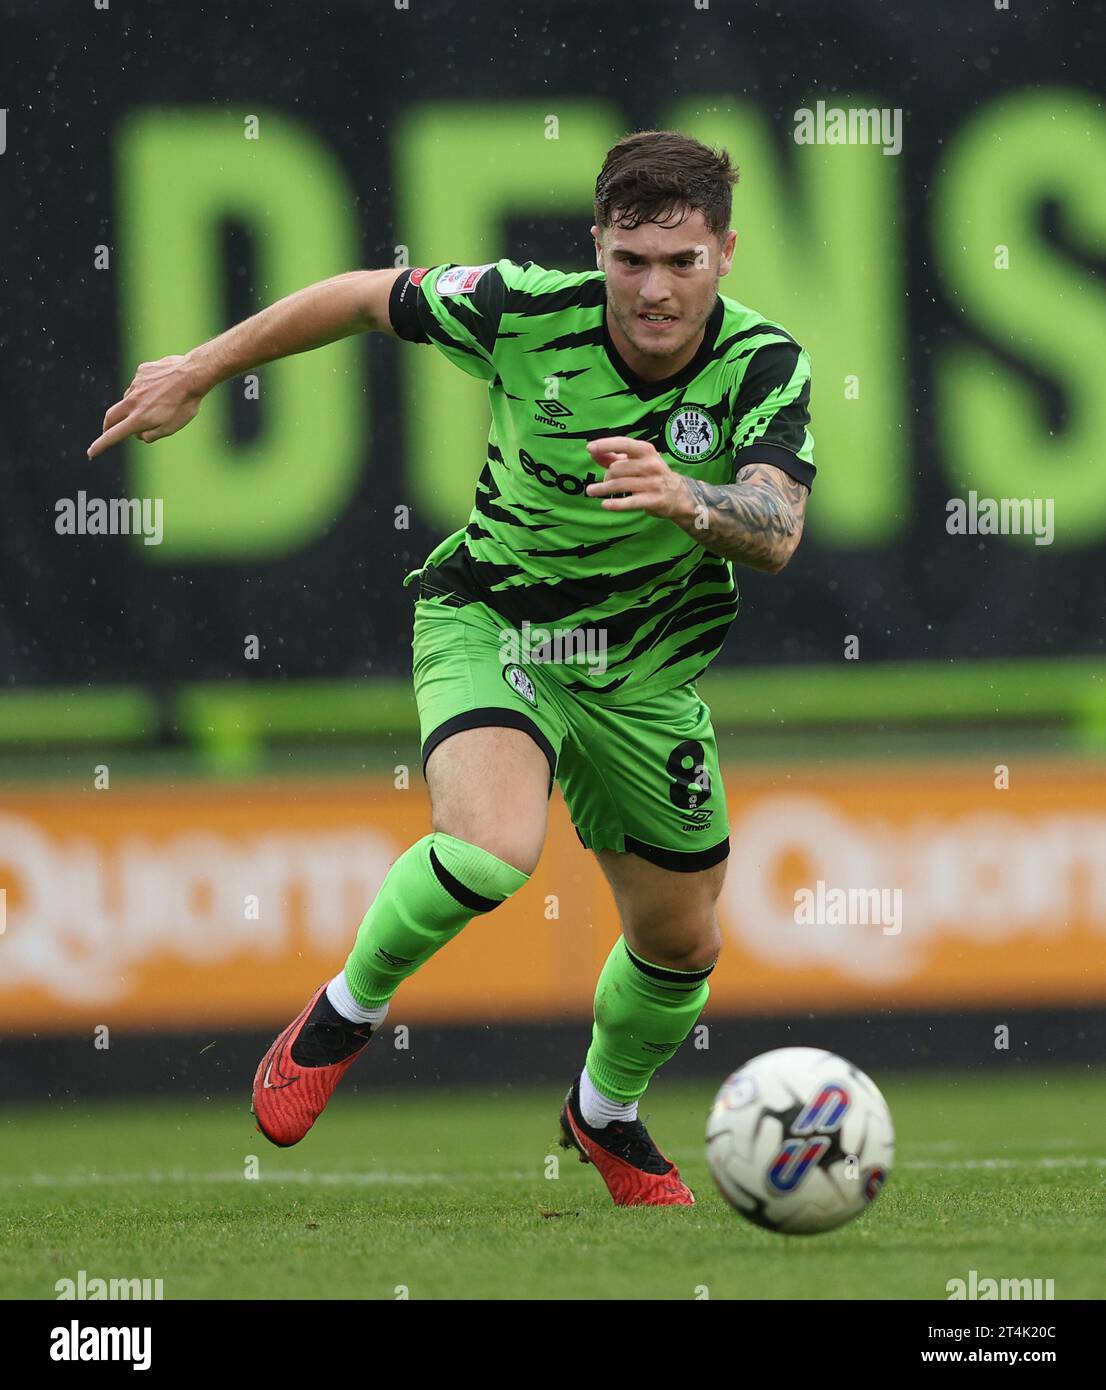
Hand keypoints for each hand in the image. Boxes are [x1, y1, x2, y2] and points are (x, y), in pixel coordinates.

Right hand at [87, 354, 203, 458]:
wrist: (192, 375)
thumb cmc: (185, 404)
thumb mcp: (171, 427)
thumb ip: (152, 435)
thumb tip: (139, 435)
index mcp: (138, 418)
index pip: (114, 435)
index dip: (101, 445)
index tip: (92, 452)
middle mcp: (132, 401)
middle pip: (111, 416)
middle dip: (108, 426)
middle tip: (109, 431)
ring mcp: (135, 384)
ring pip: (129, 399)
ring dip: (134, 406)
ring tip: (157, 404)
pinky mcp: (141, 372)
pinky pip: (140, 384)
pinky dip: (147, 389)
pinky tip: (163, 388)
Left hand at [584, 436, 692, 521]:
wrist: (678, 494)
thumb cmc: (651, 474)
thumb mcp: (637, 461)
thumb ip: (613, 456)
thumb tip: (592, 450)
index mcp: (646, 451)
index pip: (624, 444)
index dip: (606, 445)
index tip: (590, 447)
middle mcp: (651, 464)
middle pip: (617, 468)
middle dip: (606, 475)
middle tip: (604, 481)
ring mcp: (653, 483)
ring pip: (620, 484)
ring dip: (602, 489)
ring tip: (592, 491)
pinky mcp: (653, 500)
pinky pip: (630, 502)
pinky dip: (616, 504)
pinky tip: (605, 505)